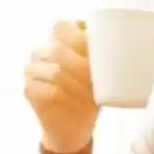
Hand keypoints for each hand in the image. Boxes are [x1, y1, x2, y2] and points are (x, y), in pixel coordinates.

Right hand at [24, 21, 98, 153]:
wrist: (73, 126)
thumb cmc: (89, 94)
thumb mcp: (99, 74)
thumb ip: (101, 57)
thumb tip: (124, 44)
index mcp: (57, 40)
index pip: (61, 27)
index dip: (78, 37)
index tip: (98, 52)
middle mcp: (41, 52)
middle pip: (57, 49)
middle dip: (81, 63)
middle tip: (96, 77)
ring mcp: (32, 70)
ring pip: (54, 70)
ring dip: (77, 83)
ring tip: (91, 94)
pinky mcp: (29, 89)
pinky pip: (47, 90)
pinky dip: (66, 97)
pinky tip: (78, 103)